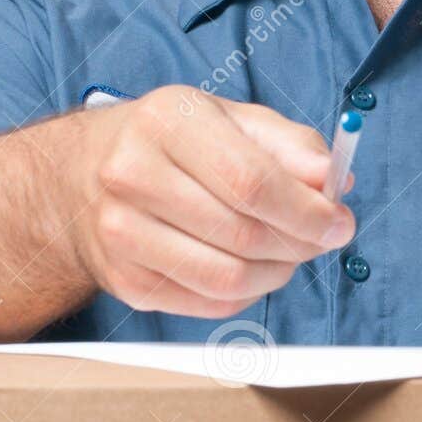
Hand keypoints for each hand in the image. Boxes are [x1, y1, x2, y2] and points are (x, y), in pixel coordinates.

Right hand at [69, 86, 353, 317]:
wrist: (81, 176)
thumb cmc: (171, 143)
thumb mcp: (230, 118)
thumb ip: (289, 144)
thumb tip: (332, 179)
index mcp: (166, 122)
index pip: (251, 181)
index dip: (307, 211)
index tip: (340, 223)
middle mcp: (132, 175)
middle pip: (244, 234)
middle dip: (300, 244)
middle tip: (321, 238)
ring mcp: (121, 233)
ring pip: (229, 278)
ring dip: (277, 273)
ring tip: (287, 252)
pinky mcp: (125, 280)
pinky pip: (211, 303)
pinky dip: (249, 292)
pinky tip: (252, 267)